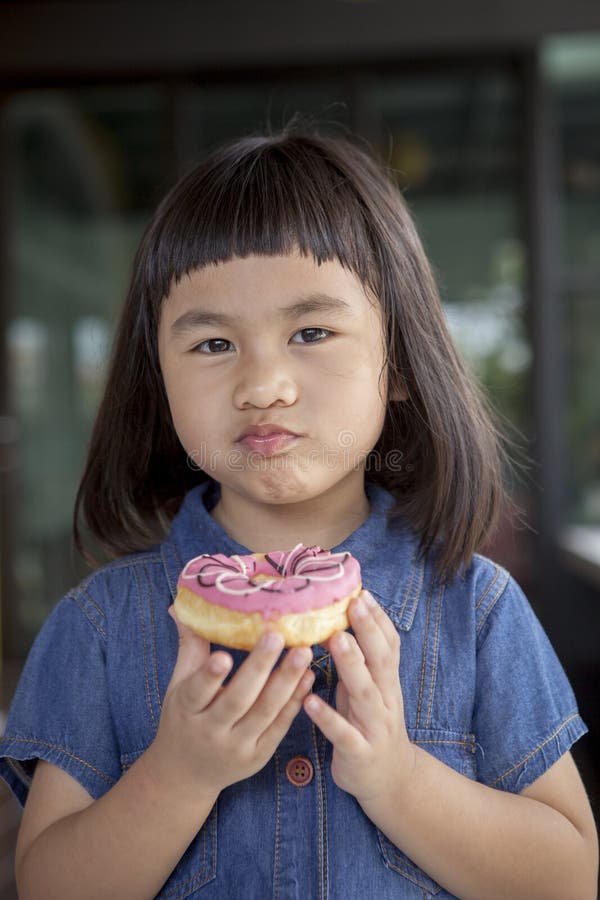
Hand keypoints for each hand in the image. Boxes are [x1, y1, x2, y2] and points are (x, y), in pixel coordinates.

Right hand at [147, 607, 314, 803]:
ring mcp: (237, 747)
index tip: (224, 656)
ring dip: (286, 681)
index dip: (210, 676)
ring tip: (304, 652)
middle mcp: (211, 731)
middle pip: (238, 700)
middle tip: (277, 635)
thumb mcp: (178, 686)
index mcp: (186, 710)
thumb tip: (182, 605)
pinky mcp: (259, 755)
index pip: (197, 692)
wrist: (186, 773)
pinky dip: (294, 701)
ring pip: (265, 712)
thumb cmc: (183, 718)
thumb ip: (189, 648)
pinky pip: (279, 726)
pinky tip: (308, 677)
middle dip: (259, 668)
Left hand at [304, 590, 414, 807]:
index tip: (362, 593)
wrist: (390, 780)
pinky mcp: (360, 752)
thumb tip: (335, 622)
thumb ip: (358, 661)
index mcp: (387, 681)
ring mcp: (375, 726)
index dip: (378, 619)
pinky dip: (327, 717)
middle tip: (353, 604)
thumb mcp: (370, 690)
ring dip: (351, 665)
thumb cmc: (369, 724)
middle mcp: (386, 699)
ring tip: (334, 639)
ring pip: (365, 692)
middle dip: (368, 630)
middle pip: (380, 660)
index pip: (388, 644)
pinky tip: (309, 702)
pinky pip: (343, 734)